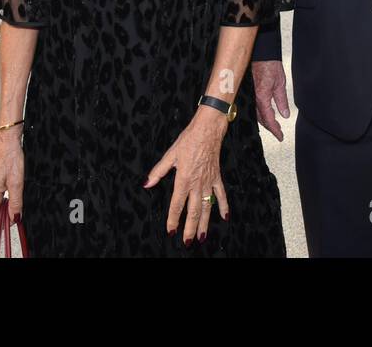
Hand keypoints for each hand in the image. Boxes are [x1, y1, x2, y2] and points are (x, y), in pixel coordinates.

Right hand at [0, 132, 24, 228]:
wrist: (7, 142)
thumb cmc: (11, 158)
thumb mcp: (17, 183)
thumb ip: (16, 203)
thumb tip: (15, 218)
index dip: (1, 224)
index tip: (13, 220)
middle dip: (4, 216)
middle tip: (17, 210)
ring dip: (5, 208)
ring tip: (16, 200)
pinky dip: (5, 200)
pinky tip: (14, 193)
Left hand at [144, 108, 228, 243]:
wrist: (208, 130)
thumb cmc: (188, 140)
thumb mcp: (170, 155)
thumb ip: (158, 172)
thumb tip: (147, 184)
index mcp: (183, 179)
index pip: (176, 204)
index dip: (173, 219)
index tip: (170, 231)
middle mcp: (197, 184)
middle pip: (193, 211)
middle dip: (190, 228)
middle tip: (187, 242)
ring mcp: (208, 182)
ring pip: (207, 208)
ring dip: (204, 224)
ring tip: (202, 237)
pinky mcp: (217, 177)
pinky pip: (221, 195)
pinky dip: (223, 207)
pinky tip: (225, 218)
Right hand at [251, 60, 289, 141]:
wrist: (260, 53)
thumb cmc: (270, 65)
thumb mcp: (280, 83)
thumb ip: (282, 100)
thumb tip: (285, 114)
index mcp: (262, 97)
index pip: (268, 119)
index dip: (275, 129)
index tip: (280, 136)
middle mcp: (254, 98)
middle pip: (261, 119)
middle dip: (270, 127)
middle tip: (279, 132)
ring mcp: (250, 95)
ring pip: (256, 113)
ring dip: (265, 120)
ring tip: (274, 125)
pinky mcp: (249, 91)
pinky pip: (253, 106)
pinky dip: (259, 113)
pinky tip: (264, 114)